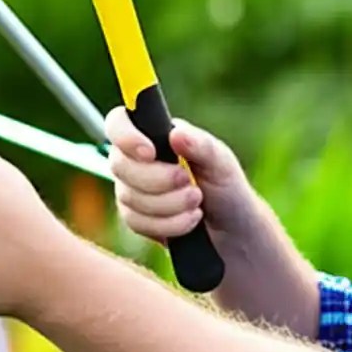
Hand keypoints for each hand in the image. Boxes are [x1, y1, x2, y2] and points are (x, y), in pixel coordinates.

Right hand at [105, 107, 256, 245]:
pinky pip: (137, 222)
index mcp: (155, 134)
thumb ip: (200, 145)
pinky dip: (168, 224)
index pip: (118, 122)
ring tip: (197, 201)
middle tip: (189, 182)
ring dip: (169, 204)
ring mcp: (132, 189)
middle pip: (120, 164)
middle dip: (157, 179)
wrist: (232, 229)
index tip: (150, 153)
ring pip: (129, 197)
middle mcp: (137, 159)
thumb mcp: (222, 162)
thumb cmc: (226, 187)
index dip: (125, 136)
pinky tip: (189, 219)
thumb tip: (176, 134)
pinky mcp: (135, 217)